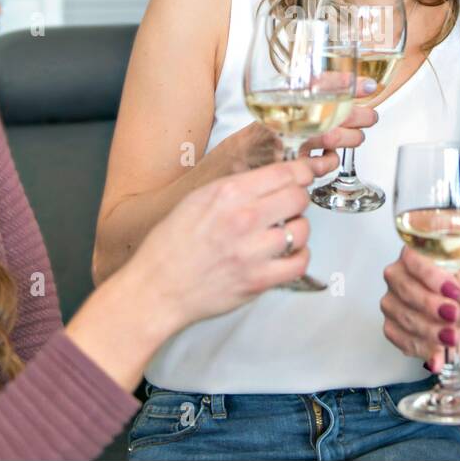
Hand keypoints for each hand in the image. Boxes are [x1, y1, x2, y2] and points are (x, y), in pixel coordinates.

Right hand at [126, 158, 325, 328]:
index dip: (300, 172)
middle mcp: (242, 220)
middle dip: (296, 200)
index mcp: (227, 194)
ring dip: (296, 230)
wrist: (156, 288)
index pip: (284, 173)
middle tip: (287, 207)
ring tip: (281, 233)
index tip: (303, 175)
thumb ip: (234, 186)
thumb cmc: (171, 246)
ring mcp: (252, 252)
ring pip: (302, 230)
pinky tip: (285, 255)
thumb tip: (269, 177)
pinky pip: (299, 263)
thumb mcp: (197, 199)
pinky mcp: (258, 281)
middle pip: (299, 198)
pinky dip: (297, 257)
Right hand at [227, 79, 378, 168]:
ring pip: (331, 138)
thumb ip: (303, 98)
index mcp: (283, 101)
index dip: (347, 83)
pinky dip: (331, 162)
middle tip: (370, 116)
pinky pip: (320, 166)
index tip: (367, 85)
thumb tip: (341, 88)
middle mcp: (285, 119)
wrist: (231, 164)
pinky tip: (330, 158)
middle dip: (358, 114)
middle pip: (330, 111)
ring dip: (350, 138)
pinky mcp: (289, 166)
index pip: (319, 84)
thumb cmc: (255, 137)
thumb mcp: (275, 109)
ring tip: (355, 137)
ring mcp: (287, 142)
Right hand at [381, 246, 459, 371]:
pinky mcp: (393, 329)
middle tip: (454, 315)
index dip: (431, 275)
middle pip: (405, 289)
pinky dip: (424, 348)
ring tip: (453, 337)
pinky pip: (402, 339)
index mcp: (419, 257)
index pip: (413, 258)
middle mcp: (400, 276)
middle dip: (431, 305)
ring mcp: (393, 303)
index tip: (453, 290)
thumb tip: (456, 284)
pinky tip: (440, 352)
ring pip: (405, 317)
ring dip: (431, 330)